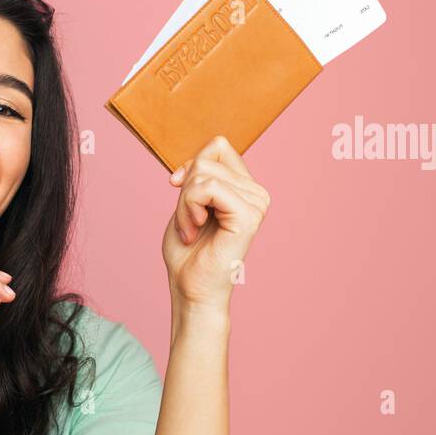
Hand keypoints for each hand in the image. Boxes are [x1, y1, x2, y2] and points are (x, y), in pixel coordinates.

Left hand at [162, 135, 270, 312]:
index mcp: (245, 187)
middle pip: (206, 159)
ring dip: (184, 204)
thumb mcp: (189, 200)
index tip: (178, 189)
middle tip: (189, 223)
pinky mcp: (249, 215)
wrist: (190, 288)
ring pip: (202, 174)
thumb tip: (208, 148)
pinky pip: (206, 189)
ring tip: (192, 229)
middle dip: (184, 191)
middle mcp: (257, 193)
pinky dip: (189, 209)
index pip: (218, 146)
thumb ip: (200, 172)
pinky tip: (195, 230)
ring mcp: (257, 203)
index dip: (190, 164)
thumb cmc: (188, 252)